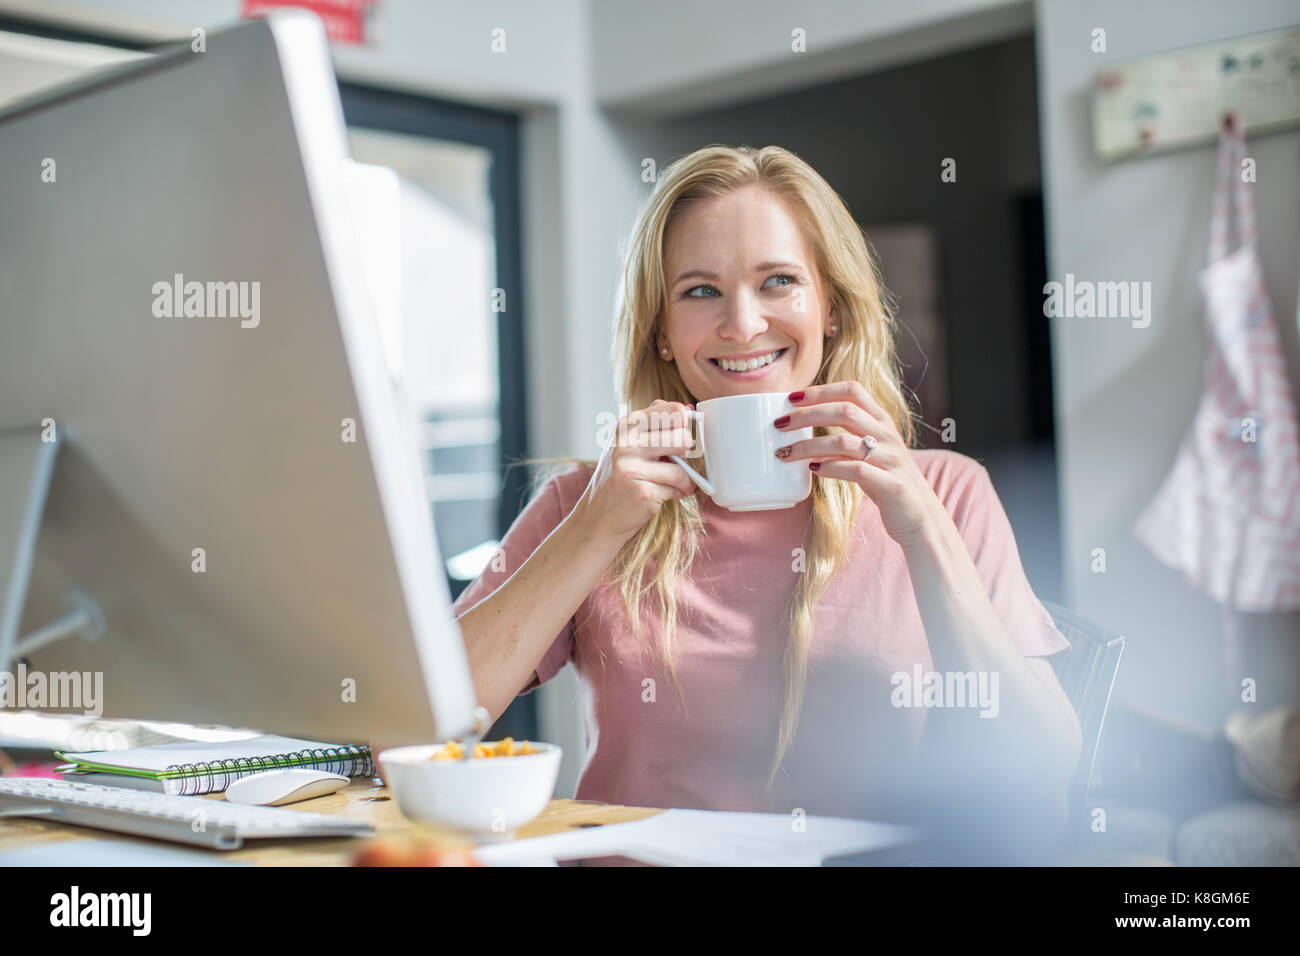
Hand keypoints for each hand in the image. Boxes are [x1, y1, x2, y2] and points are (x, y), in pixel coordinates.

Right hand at [576, 399, 697, 542]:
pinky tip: (664, 494)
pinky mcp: (643, 493)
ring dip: (685, 480)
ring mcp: (633, 469)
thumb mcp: (628, 444)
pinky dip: (678, 494)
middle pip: (683, 438)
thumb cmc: (619, 479)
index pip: (673, 411)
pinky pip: (678, 489)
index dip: (684, 426)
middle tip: (677, 462)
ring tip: (673, 483)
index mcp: (626, 426)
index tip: (680, 436)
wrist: (598, 517)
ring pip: (683, 469)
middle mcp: (627, 444)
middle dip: (687, 454)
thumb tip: (684, 408)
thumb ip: (653, 424)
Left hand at [773, 381, 941, 543]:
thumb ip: (848, 437)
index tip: (791, 398)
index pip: (852, 390)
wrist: (921, 518)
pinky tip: (813, 470)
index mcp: (882, 422)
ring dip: (809, 446)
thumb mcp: (872, 452)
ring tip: (785, 453)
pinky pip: (855, 470)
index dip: (821, 390)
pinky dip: (830, 468)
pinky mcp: (891, 485)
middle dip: (807, 415)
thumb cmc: (887, 483)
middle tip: (779, 425)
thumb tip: (804, 428)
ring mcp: (891, 459)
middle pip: (844, 411)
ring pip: (844, 442)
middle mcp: (888, 436)